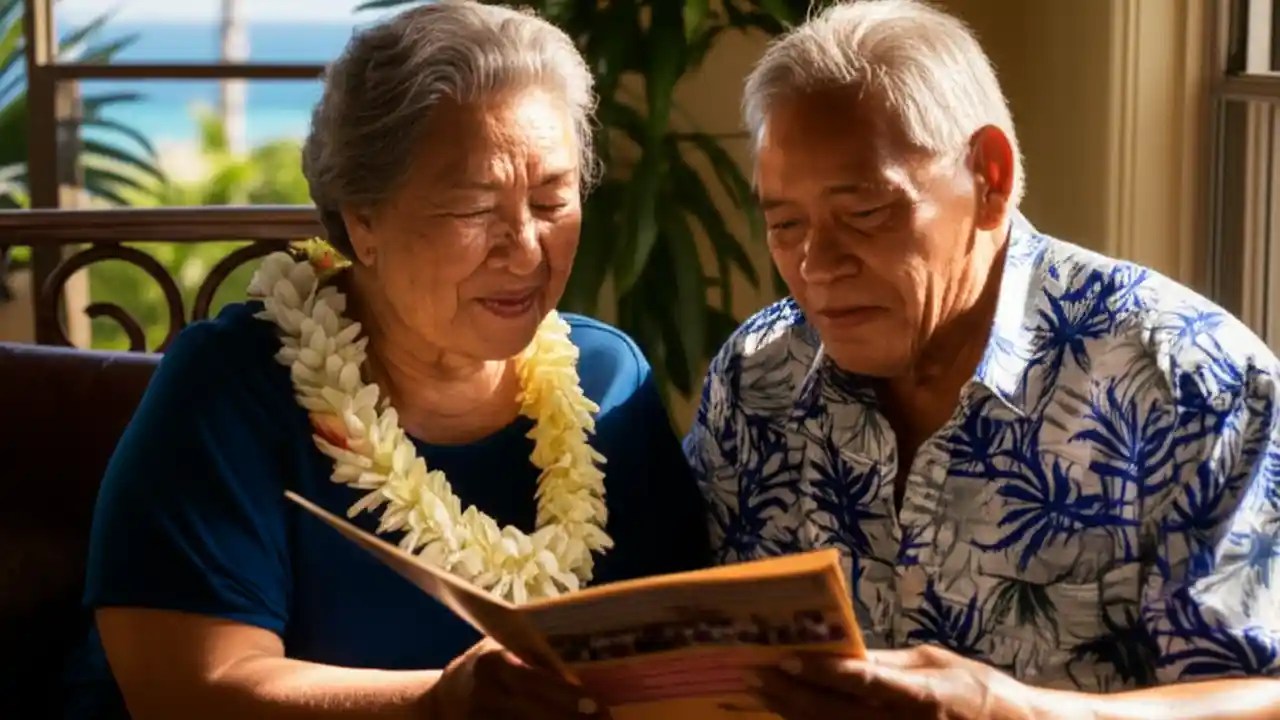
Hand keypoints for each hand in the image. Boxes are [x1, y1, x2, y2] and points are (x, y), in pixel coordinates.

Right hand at [425, 638, 606, 718]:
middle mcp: (484, 693)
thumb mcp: (507, 648)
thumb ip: (537, 656)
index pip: (535, 682)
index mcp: (492, 662)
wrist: (451, 696)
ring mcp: (480, 719)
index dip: (568, 697)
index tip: (597, 706)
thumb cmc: (491, 664)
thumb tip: (581, 672)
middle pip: (535, 714)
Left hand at [752, 644, 1042, 719]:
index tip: (785, 658)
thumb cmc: (974, 690)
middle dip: (790, 696)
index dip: (821, 671)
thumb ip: (888, 663)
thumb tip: (843, 651)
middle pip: (835, 715)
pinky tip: (792, 716)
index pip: (862, 681)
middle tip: (756, 675)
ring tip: (762, 695)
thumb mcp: (934, 663)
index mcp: (919, 696)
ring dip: (793, 716)